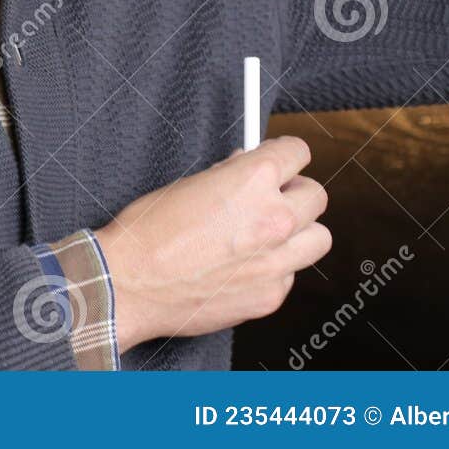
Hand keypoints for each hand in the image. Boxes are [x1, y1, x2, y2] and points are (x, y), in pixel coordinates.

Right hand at [93, 136, 330, 351]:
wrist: (129, 283)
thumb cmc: (147, 232)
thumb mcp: (190, 183)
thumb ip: (231, 175)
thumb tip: (249, 169)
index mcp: (253, 180)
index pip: (298, 152)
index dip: (284, 154)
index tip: (279, 161)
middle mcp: (274, 218)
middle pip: (316, 195)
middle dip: (295, 192)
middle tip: (273, 197)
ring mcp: (277, 262)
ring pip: (319, 238)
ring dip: (299, 232)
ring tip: (269, 235)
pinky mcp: (271, 296)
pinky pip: (291, 274)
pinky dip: (276, 269)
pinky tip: (246, 267)